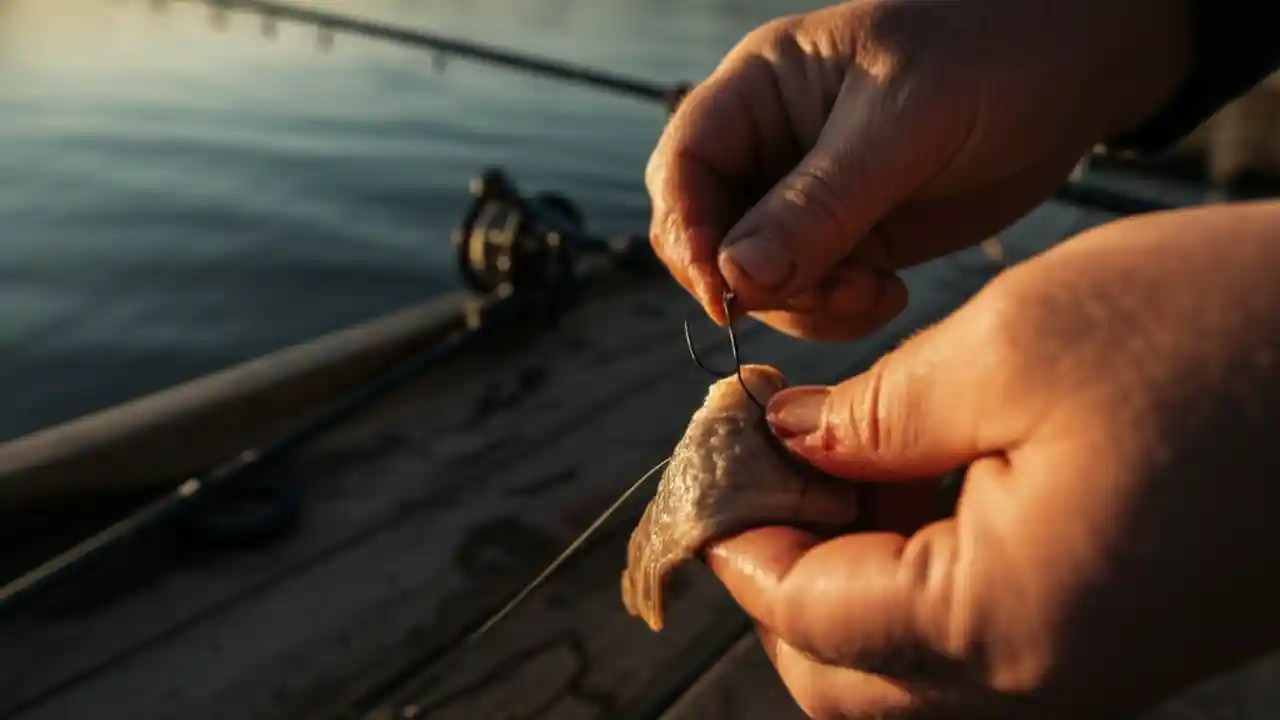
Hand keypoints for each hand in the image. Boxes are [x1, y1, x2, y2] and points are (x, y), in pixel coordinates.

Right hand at [647, 0, 1190, 339]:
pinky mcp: (849, 241)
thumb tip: (736, 278)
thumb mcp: (904, 123)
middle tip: (829, 292)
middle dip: (755, 281)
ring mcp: (807, 200)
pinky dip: (836, 313)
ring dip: (804, 305)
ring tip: (875, 289)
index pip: (682, 167)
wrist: (1075, 73)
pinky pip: (809, 299)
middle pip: (708, 236)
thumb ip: (820, 202)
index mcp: (759, 91)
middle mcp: (769, 146)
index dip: (687, 233)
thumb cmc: (991, 57)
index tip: (726, 292)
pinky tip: (887, 293)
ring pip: (757, 281)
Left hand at [705, 203, 1279, 717]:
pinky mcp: (1109, 635)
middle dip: (781, 567)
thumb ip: (871, 415)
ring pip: (901, 661)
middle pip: (840, 668)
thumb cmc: (1224, 337)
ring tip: (839, 447)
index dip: (736, 537)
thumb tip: (785, 444)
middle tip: (770, 452)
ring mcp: (1079, 668)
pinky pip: (970, 633)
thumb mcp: (1013, 345)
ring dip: (844, 565)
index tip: (715, 455)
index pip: (804, 618)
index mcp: (1003, 625)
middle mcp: (1039, 679)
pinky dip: (915, 564)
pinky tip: (913, 469)